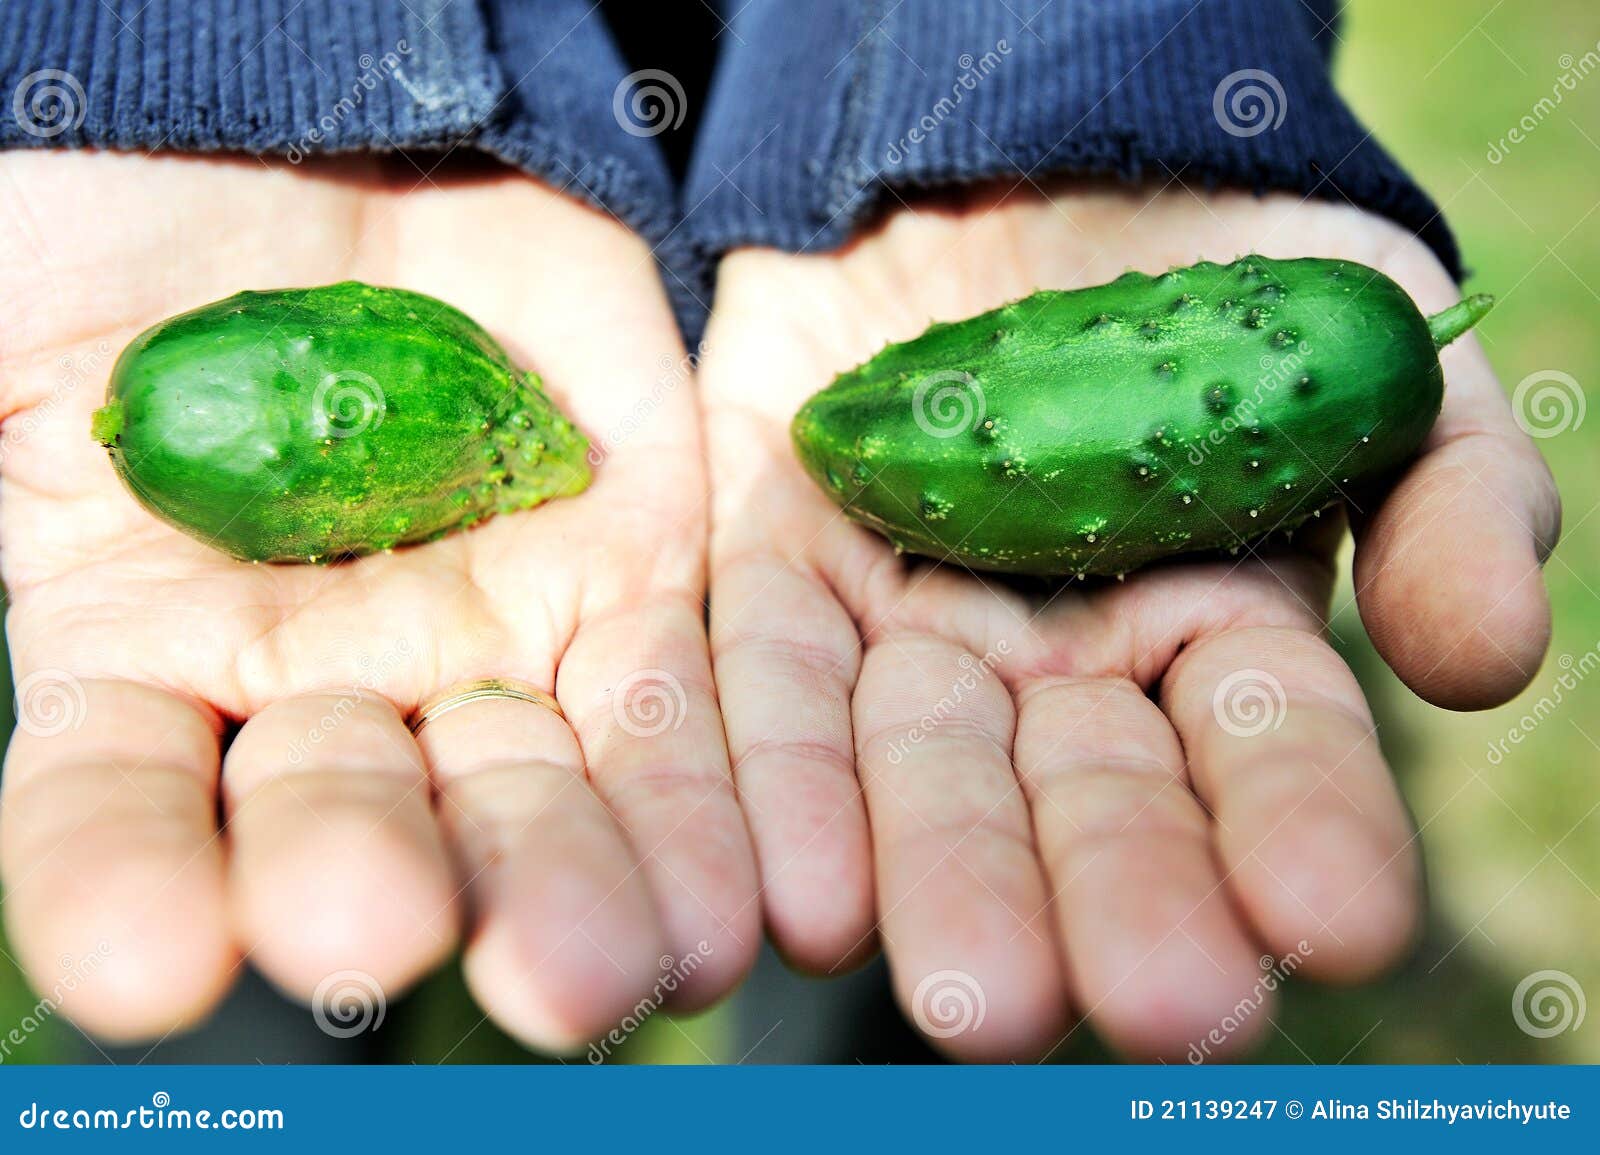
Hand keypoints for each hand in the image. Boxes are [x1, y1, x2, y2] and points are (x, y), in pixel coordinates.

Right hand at [0, 151, 757, 1046]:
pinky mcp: (632, 577)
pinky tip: (749, 889)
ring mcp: (487, 636)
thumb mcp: (16, 335)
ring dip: (570, 878)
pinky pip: (674, 695)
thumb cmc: (133, 223)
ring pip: (531, 787)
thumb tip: (10, 500)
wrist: (340, 125)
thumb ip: (19, 451)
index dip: (123, 884)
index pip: (118, 807)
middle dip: (373, 881)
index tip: (149, 964)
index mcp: (149, 661)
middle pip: (354, 818)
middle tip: (391, 940)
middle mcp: (326, 684)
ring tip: (615, 966)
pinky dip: (706, 789)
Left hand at [700, 180, 1558, 1060]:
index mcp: (1211, 633)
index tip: (1335, 922)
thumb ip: (1445, 495)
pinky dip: (772, 779)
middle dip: (1096, 897)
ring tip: (957, 991)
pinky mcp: (777, 570)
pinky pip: (763, 679)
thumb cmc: (1222, 261)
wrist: (1018, 158)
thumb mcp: (1370, 350)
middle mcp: (1054, 668)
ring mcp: (910, 628)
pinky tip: (790, 890)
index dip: (1302, 829)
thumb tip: (1483, 654)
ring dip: (930, 874)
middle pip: (1076, 798)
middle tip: (1113, 999)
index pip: (1265, 751)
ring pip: (914, 766)